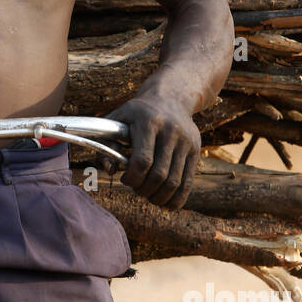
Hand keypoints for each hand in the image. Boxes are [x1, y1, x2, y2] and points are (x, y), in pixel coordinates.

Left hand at [105, 93, 199, 208]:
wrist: (171, 97)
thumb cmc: (136, 114)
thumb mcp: (117, 121)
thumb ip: (106, 145)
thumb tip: (110, 171)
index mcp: (149, 122)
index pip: (143, 160)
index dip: (132, 178)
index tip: (124, 179)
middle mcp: (171, 131)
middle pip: (159, 174)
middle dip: (144, 190)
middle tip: (137, 189)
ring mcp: (186, 141)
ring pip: (174, 182)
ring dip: (158, 197)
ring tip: (148, 196)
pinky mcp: (196, 150)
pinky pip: (188, 182)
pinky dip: (176, 198)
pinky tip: (165, 204)